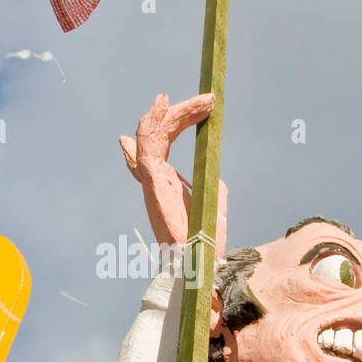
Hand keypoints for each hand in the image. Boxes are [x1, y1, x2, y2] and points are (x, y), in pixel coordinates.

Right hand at [120, 93, 226, 254]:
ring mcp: (153, 181)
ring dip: (165, 114)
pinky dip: (151, 125)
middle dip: (178, 114)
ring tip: (176, 96)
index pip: (162, 147)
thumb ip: (212, 188)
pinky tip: (159, 106)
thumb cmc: (205, 245)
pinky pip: (147, 147)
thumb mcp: (214, 207)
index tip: (186, 105)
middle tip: (205, 100)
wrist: (200, 265)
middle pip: (159, 137)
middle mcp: (156, 180)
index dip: (172, 124)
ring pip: (149, 137)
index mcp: (167, 184)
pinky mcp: (154, 183)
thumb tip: (213, 177)